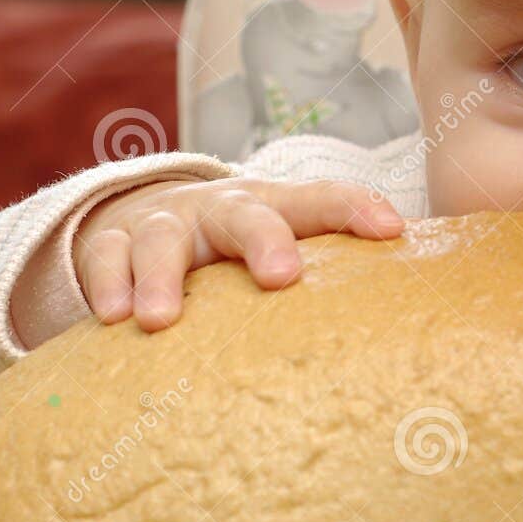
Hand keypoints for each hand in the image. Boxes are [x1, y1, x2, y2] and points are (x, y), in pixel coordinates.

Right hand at [74, 178, 403, 330]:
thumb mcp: (286, 246)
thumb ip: (339, 276)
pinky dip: (107, 284)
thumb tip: (418, 316)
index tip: (391, 230)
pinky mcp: (113, 243)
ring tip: (160, 321)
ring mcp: (164, 223)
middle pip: (247, 213)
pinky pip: (104, 258)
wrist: (149, 219)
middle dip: (266, 241)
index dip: (356, 209)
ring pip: (162, 238)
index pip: (324, 200)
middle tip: (282, 278)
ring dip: (163, 277)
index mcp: (276, 207)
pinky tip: (114, 319)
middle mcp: (222, 209)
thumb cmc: (241, 247)